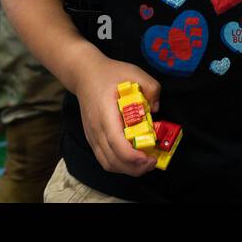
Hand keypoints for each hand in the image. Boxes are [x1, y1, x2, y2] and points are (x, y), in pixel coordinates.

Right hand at [74, 53, 161, 175]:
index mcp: (106, 114)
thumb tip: (156, 110)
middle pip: (113, 160)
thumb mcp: (135, 72)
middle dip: (135, 168)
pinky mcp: (92, 138)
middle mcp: (96, 129)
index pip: (117, 144)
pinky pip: (104, 159)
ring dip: (128, 169)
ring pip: (108, 163)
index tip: (150, 157)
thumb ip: (151, 88)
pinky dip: (119, 165)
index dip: (134, 157)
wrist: (85, 75)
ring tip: (146, 163)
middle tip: (153, 162)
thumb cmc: (110, 74)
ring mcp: (92, 136)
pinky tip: (133, 160)